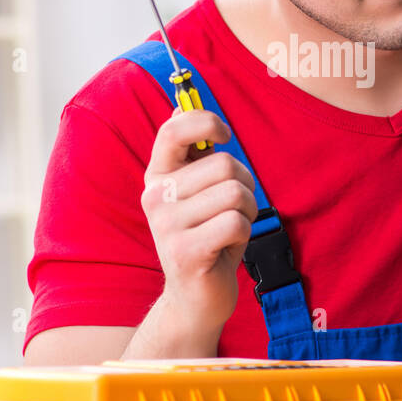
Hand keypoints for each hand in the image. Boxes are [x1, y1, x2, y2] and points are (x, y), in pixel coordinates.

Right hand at [140, 108, 258, 328]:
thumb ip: (193, 152)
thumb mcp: (198, 190)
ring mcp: (166, 225)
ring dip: (246, 211)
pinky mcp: (184, 252)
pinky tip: (227, 247)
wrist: (195, 298)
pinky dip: (244, 233)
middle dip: (245, 186)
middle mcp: (155, 197)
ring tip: (229, 229)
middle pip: (225, 165)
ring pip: (235, 193)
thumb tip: (181, 103)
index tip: (224, 136)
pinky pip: (236, 222)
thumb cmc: (206, 236)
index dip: (207, 122)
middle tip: (234, 210)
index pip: (174, 129)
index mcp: (157, 175)